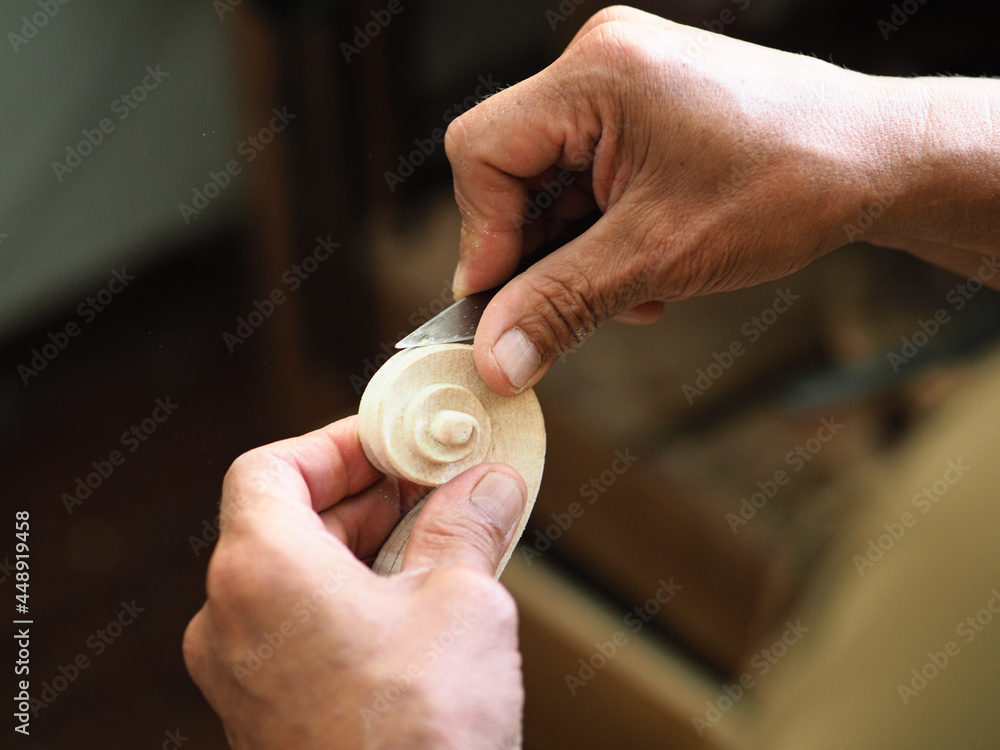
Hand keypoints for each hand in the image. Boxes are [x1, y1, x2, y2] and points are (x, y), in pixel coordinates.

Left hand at [183, 416, 526, 749]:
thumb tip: (488, 487)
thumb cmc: (416, 739)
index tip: (395, 443)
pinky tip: (418, 608)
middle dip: (367, 496)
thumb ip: (468, 528)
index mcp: (260, 571)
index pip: (272, 469)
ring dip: (365, 549)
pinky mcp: (269, 716)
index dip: (337, 444)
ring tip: (440, 542)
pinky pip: (302, 631)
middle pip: (287, 520)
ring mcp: (243, 676)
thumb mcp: (462, 605)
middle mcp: (231, 620)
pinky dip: (353, 602)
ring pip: (297, 578)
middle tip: (435, 485)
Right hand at [445, 5, 999, 394]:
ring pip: (552, 186)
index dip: (483, 235)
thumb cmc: (789, 184)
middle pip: (513, 172)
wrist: (879, 160)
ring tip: (635, 290)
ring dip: (577, 253)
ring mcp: (625, 86)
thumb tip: (494, 357)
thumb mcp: (659, 257)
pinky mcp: (646, 112)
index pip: (482, 152)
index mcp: (595, 74)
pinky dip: (605, 235)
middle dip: (540, 252)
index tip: (502, 304)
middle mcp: (601, 65)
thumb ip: (562, 305)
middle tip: (571, 308)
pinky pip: (590, 181)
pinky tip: (648, 267)